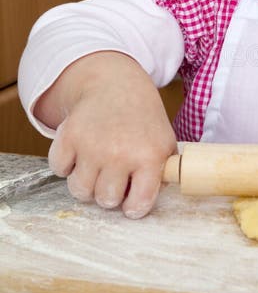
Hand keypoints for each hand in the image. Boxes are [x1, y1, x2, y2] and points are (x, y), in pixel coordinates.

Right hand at [35, 52, 176, 217]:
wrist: (116, 85)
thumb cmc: (142, 119)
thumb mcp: (164, 142)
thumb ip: (162, 173)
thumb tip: (152, 201)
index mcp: (149, 157)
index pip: (138, 204)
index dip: (134, 207)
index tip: (132, 202)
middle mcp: (120, 154)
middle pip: (105, 200)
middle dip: (109, 193)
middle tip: (114, 176)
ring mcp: (92, 146)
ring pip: (80, 191)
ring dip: (87, 183)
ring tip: (97, 166)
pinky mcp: (68, 136)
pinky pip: (59, 169)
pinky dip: (66, 164)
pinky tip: (81, 152)